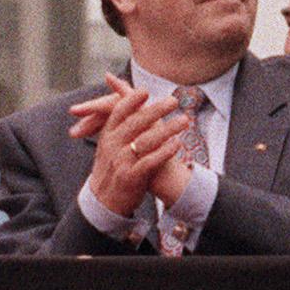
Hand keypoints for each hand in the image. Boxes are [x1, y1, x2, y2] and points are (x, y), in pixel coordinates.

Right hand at [73, 77, 188, 223]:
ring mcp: (121, 162)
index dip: (131, 101)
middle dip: (155, 110)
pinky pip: (150, 162)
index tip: (146, 91)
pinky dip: (164, 152)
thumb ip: (117, 118)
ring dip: (167, 130)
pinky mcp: (131, 178)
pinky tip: (178, 144)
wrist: (104, 203)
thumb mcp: (108, 142)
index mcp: (107, 136)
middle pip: (135, 123)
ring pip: (145, 142)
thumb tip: (116, 87)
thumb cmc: (111, 167)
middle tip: (173, 100)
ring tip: (185, 120)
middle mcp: (112, 147)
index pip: (118, 113)